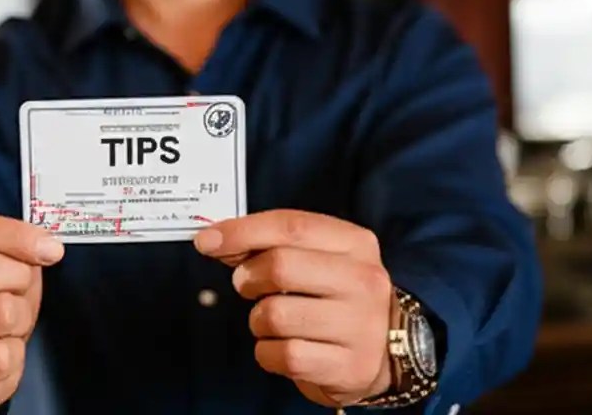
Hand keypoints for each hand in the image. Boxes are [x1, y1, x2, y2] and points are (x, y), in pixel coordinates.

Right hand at [0, 212, 64, 412]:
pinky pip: (2, 355)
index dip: (15, 235)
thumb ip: (7, 244)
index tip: (50, 247)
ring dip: (20, 317)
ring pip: (1, 312)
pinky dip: (14, 353)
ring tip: (6, 324)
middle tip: (22, 288)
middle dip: (18, 277)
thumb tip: (47, 248)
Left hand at [194, 210, 393, 407]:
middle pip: (280, 266)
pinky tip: (283, 347)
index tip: (207, 242)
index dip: (241, 231)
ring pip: (275, 315)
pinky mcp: (349, 366)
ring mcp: (361, 326)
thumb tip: (214, 240)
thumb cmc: (335, 296)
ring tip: (273, 320)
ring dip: (258, 320)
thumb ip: (269, 243)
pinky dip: (268, 352)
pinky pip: (282, 355)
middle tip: (248, 286)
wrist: (384, 353)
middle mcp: (365, 281)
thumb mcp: (316, 258)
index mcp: (356, 244)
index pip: (290, 225)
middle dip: (249, 278)